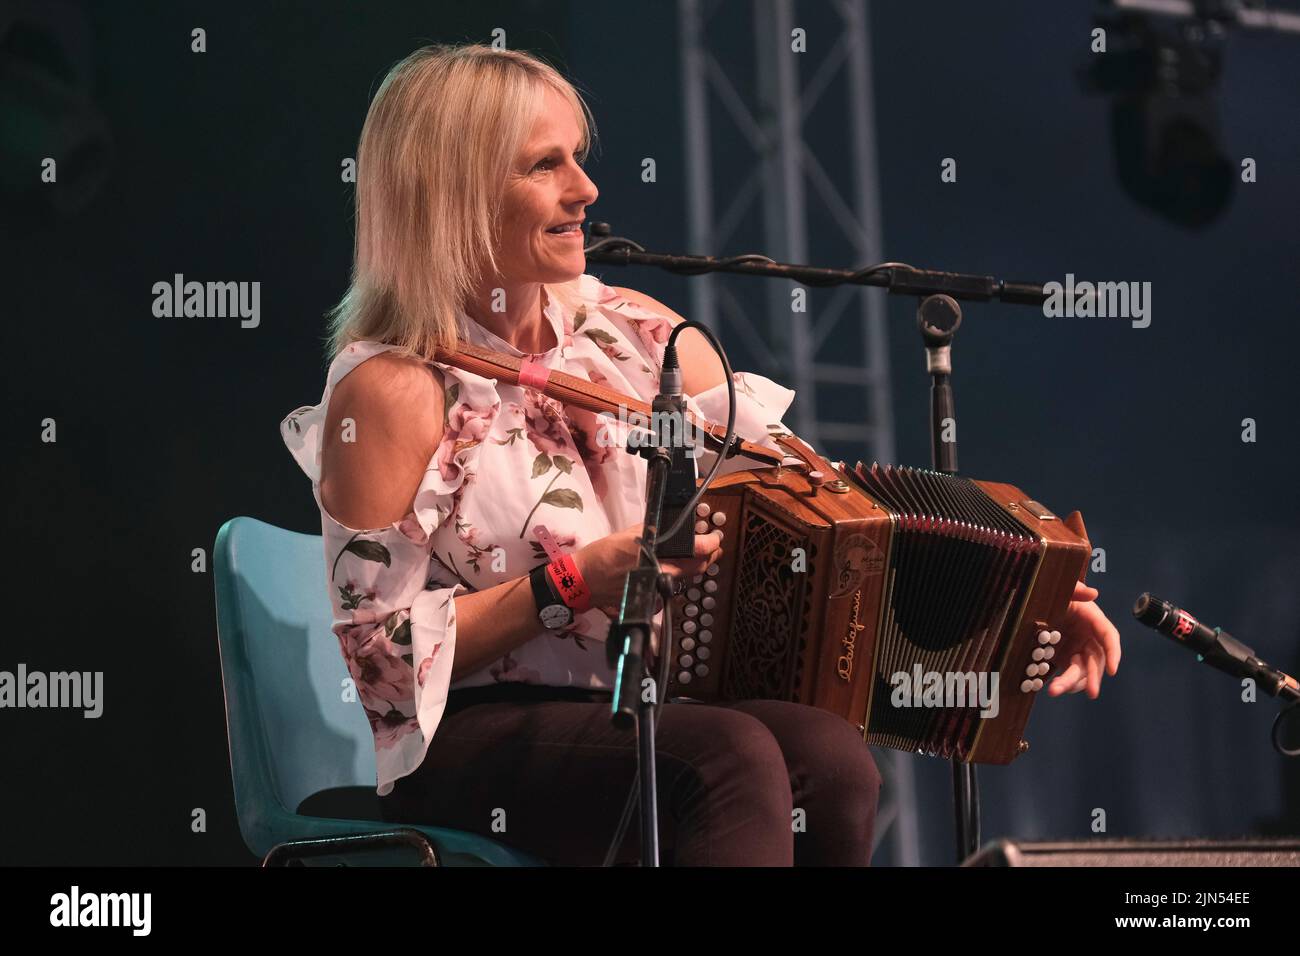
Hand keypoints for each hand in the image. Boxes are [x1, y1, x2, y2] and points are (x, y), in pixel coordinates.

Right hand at [574, 519, 724, 614]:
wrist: (586, 580)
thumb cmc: (604, 553)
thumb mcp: (630, 533)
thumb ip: (654, 531)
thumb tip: (670, 529)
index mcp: (658, 554)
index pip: (698, 550)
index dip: (712, 543)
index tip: (715, 538)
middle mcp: (662, 573)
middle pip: (698, 568)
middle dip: (710, 557)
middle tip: (712, 548)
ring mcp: (658, 589)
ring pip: (687, 579)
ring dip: (695, 568)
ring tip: (696, 556)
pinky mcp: (652, 599)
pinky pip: (671, 587)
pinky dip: (677, 578)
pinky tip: (673, 570)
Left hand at [1046, 580, 1122, 698]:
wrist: (1035, 603)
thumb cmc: (1053, 594)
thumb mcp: (1062, 590)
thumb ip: (1076, 589)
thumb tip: (1093, 593)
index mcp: (1092, 619)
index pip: (1109, 637)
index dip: (1113, 653)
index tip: (1113, 671)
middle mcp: (1089, 637)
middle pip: (1096, 660)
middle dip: (1094, 678)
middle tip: (1092, 693)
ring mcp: (1078, 650)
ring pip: (1081, 671)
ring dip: (1072, 683)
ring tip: (1055, 690)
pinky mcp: (1065, 659)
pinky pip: (1068, 674)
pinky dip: (1062, 682)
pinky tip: (1051, 687)